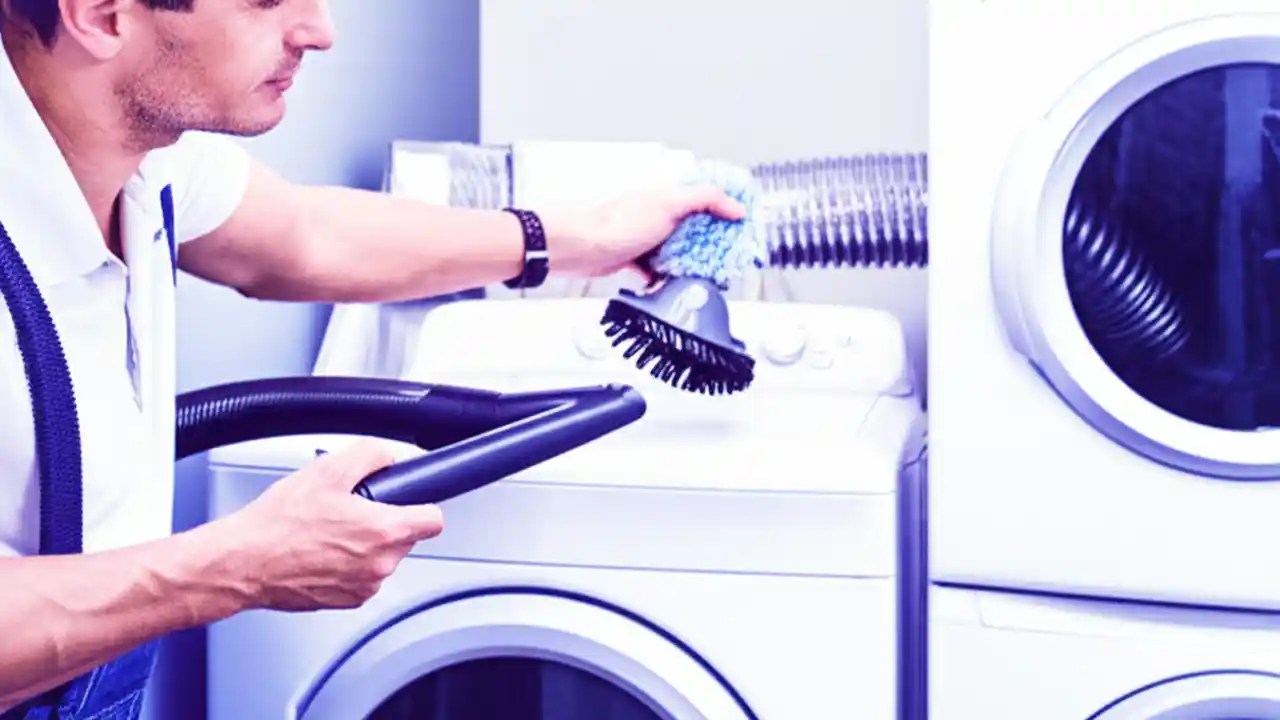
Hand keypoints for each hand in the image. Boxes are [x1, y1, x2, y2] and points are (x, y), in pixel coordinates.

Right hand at [216, 439, 444, 610]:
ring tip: (328, 531)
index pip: (434, 520)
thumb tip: (387, 456)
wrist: (243, 562)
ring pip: (381, 558)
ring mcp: (363, 587)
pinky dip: (346, 565)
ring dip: (363, 545)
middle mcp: (379, 565)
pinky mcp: (345, 601)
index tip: (410, 502)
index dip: (422, 505)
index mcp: (383, 532)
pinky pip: (360, 577)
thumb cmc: (277, 524)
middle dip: (383, 523)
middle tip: (349, 511)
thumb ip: (369, 455)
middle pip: (405, 538)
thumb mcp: (327, 470)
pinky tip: (320, 551)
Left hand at [546, 185, 746, 282]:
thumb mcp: (669, 205)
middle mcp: (659, 215)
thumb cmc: (618, 223)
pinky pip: (657, 271)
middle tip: (731, 258)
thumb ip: (705, 200)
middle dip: (714, 243)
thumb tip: (736, 207)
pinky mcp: (634, 259)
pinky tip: (673, 286)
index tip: (745, 227)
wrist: (579, 247)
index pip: (706, 199)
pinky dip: (665, 278)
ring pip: (678, 251)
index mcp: (670, 197)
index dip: (727, 210)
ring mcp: (647, 238)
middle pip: (695, 228)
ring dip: (691, 263)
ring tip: (708, 276)